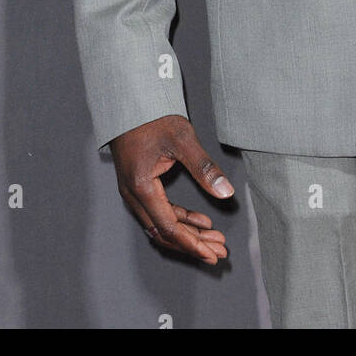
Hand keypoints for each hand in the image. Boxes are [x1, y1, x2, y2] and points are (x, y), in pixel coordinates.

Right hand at [110, 114, 233, 263]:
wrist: (130, 102)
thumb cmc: (153, 117)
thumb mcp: (183, 139)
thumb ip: (204, 168)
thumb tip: (226, 192)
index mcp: (141, 186)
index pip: (169, 227)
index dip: (192, 243)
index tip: (212, 253)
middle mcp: (133, 195)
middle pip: (164, 232)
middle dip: (193, 244)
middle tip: (219, 251)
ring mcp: (133, 192)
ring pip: (161, 224)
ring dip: (188, 234)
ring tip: (214, 239)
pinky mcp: (138, 186)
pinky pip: (158, 212)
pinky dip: (179, 219)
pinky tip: (200, 221)